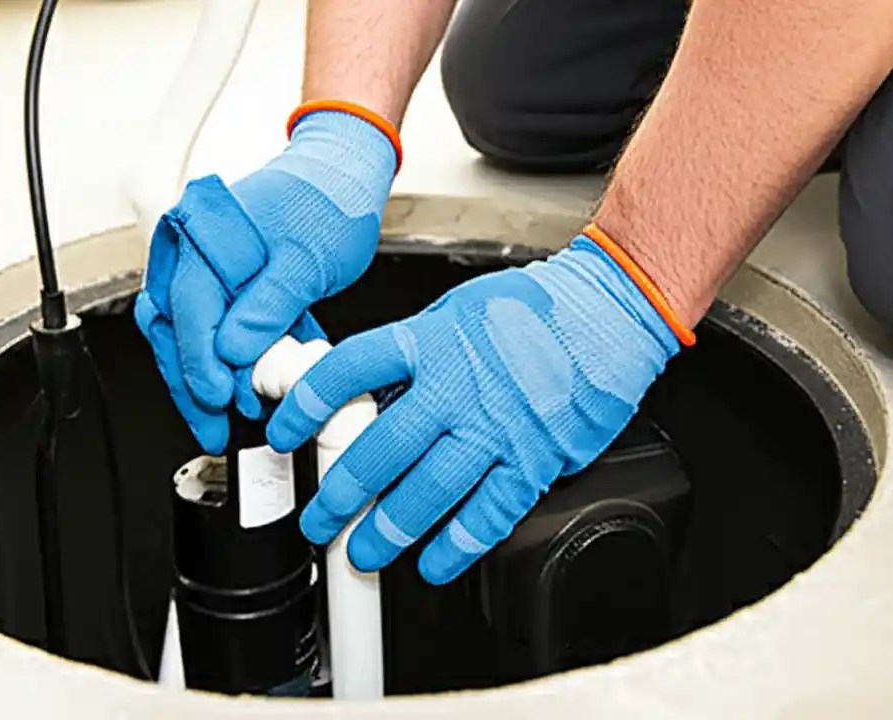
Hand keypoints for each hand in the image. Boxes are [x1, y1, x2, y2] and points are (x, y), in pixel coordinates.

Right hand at [135, 108, 397, 453]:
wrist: (342, 174)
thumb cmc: (328, 200)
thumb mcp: (308, 258)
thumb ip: (270, 305)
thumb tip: (236, 351)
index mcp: (206, 235)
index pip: (190, 309)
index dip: (199, 361)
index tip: (218, 398)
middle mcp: (195, 250)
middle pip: (175, 328)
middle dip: (191, 383)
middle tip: (214, 426)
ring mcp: (207, 269)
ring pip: (190, 335)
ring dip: (204, 378)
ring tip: (224, 418)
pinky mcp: (226, 285)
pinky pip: (215, 330)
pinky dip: (227, 363)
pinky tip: (245, 390)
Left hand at [265, 235, 684, 583]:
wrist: (609, 313)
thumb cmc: (535, 309)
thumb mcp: (456, 312)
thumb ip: (413, 353)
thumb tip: (369, 393)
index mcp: (430, 342)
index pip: (350, 371)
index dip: (308, 404)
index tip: (284, 429)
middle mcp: (457, 388)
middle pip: (381, 449)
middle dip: (341, 493)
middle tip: (320, 519)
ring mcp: (496, 429)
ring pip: (429, 491)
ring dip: (389, 529)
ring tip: (363, 551)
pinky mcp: (534, 460)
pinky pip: (489, 514)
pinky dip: (459, 545)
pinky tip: (435, 563)